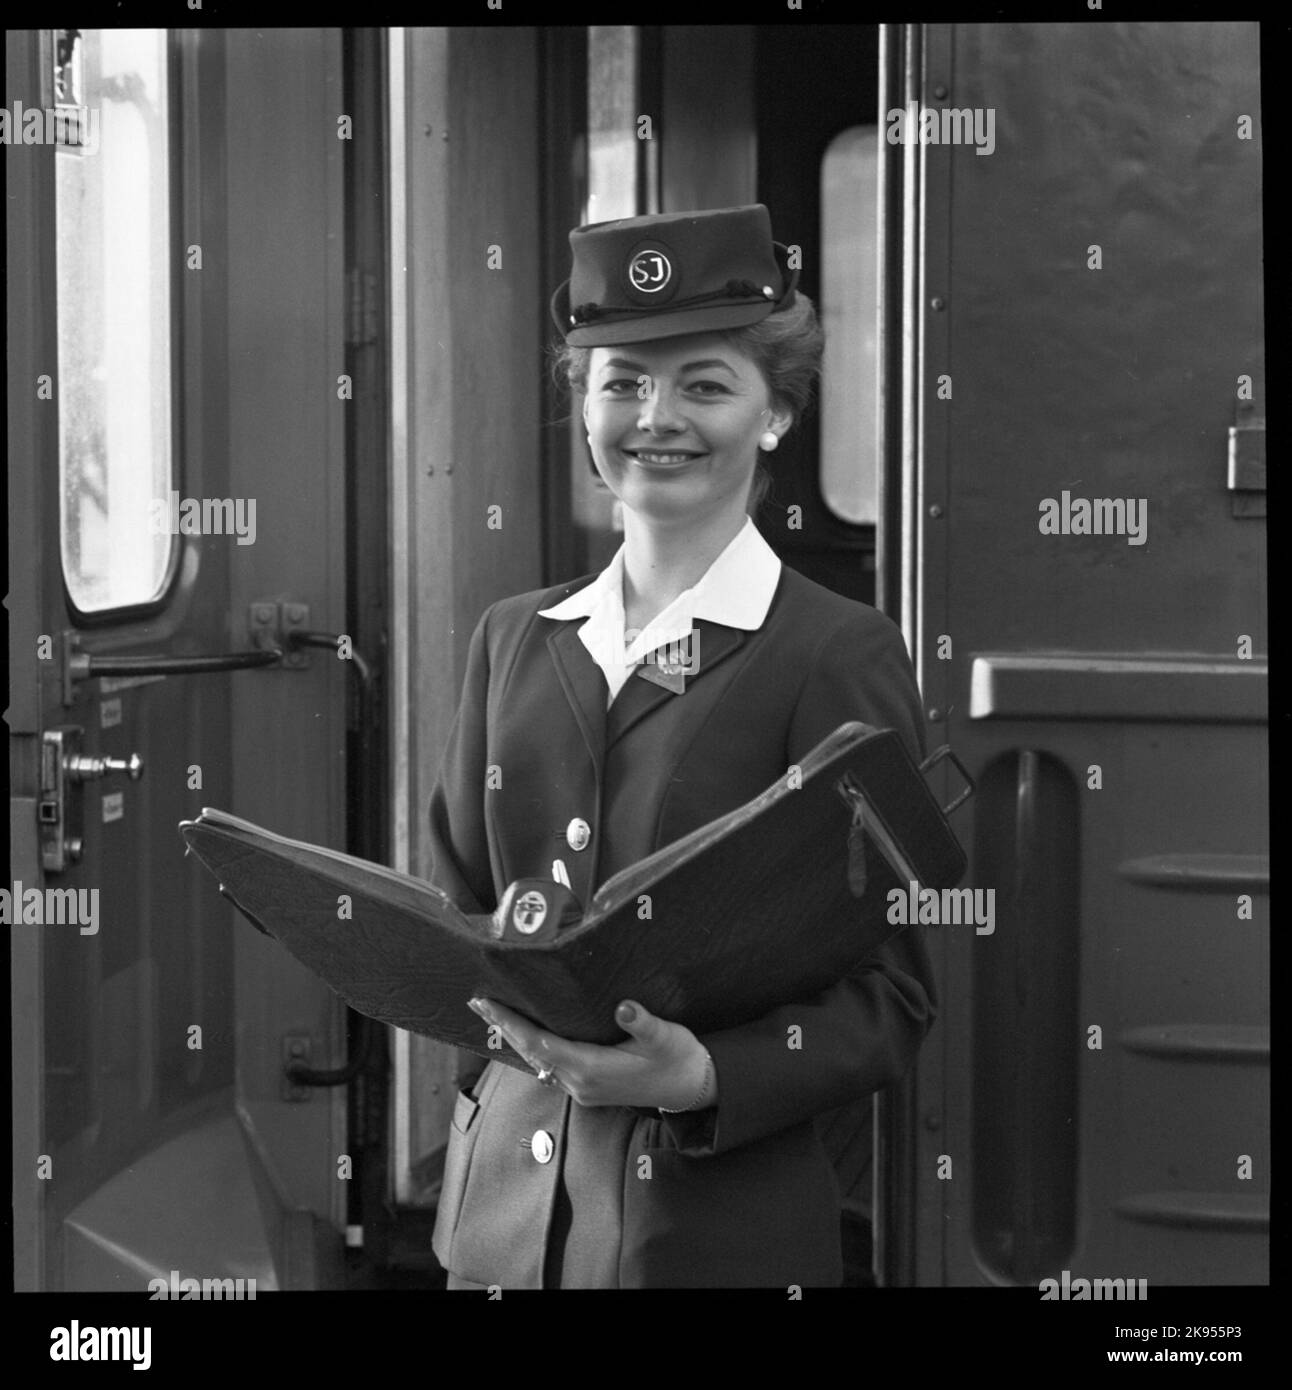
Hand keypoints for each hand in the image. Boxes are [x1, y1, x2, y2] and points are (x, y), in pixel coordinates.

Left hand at [466, 996, 715, 1110]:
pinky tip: (529, 1035)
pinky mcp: (588, 1088)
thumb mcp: (666, 1037)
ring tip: (497, 1014)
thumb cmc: (679, 1058)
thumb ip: (644, 1024)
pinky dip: (534, 1049)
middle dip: (505, 1027)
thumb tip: (626, 1007)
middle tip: (478, 1001)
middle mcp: (580, 1083)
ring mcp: (583, 1089)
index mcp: (593, 1069)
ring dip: (517, 1039)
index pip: (540, 1043)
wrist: (691, 1089)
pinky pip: (551, 1067)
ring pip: (539, 1063)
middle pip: (532, 1053)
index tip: (487, 1003)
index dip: (511, 1023)